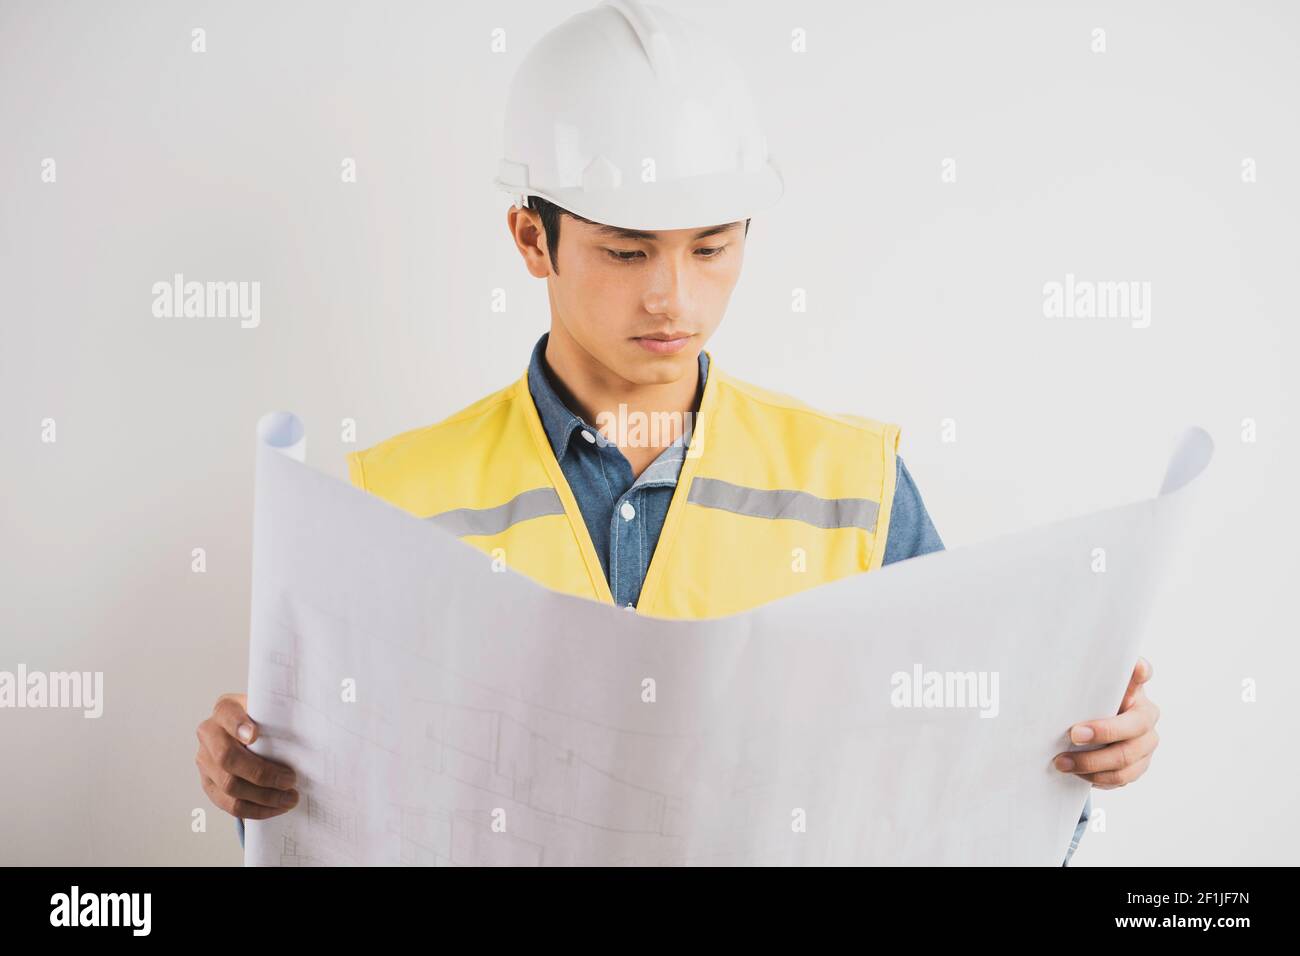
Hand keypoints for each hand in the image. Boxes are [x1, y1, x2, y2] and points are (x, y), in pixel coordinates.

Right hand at [195, 692, 298, 819]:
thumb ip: (279, 714)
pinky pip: (229, 804)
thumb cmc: (264, 721)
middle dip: (262, 773)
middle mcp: (209, 734)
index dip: (238, 725)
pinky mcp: (209, 785)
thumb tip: (311, 724)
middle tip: (290, 779)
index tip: (255, 736)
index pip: (226, 714)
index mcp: (225, 709)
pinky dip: (256, 810)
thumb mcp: (270, 710)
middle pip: (227, 758)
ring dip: (263, 797)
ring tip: (290, 798)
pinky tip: (276, 808)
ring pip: (229, 786)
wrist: (246, 733)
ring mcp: (205, 761)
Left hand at [1053, 657, 1159, 788]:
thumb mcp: (1087, 691)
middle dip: (1102, 733)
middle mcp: (1146, 717)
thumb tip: (1094, 662)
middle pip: (1132, 729)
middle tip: (1072, 735)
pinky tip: (1078, 773)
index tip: (1135, 667)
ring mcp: (1146, 745)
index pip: (1142, 674)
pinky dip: (1097, 778)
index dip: (1140, 671)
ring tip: (1062, 762)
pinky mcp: (1139, 766)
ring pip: (1125, 760)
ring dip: (1091, 764)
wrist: (1093, 732)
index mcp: (1135, 692)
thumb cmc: (1089, 706)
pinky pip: (1122, 778)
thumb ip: (1089, 678)